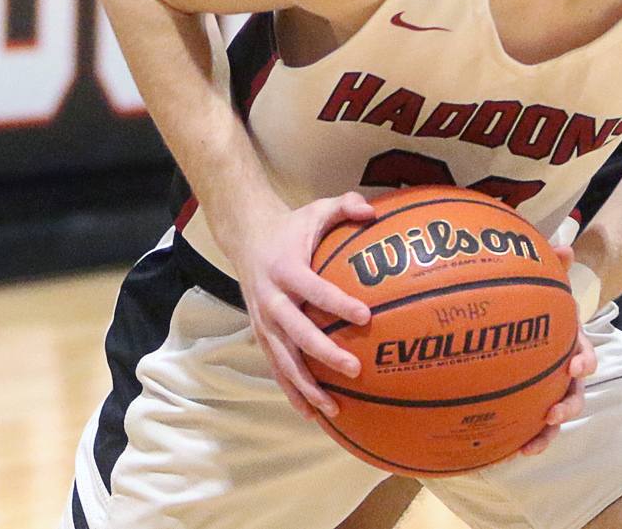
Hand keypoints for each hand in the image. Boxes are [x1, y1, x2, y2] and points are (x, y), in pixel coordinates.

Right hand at [232, 190, 377, 419]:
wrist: (247, 239)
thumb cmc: (292, 227)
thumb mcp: (316, 210)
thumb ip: (345, 206)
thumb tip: (373, 211)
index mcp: (286, 269)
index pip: (314, 290)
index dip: (338, 303)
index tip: (366, 316)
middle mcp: (271, 300)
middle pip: (297, 333)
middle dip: (324, 354)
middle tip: (355, 369)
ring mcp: (264, 322)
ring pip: (284, 360)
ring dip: (307, 386)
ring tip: (334, 407)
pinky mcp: (261, 336)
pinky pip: (277, 368)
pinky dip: (292, 392)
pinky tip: (312, 414)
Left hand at [507, 244, 596, 460]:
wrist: (513, 317)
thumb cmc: (534, 300)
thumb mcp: (544, 280)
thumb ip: (553, 264)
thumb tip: (566, 247)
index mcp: (568, 341)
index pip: (585, 352)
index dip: (584, 359)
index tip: (576, 366)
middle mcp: (562, 368)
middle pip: (575, 393)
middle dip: (568, 407)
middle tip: (552, 413)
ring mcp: (547, 388)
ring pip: (556, 414)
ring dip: (548, 432)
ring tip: (532, 445)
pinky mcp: (528, 401)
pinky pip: (530, 422)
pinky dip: (525, 436)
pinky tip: (508, 449)